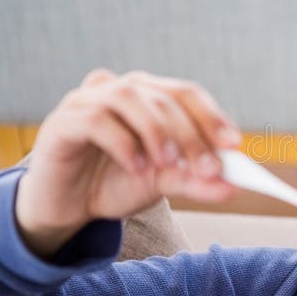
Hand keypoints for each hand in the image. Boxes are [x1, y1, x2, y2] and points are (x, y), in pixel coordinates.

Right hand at [15, 70, 240, 257]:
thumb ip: (196, 181)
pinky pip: (95, 119)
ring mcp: (87, 100)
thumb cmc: (119, 182)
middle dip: (190, 134)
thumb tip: (231, 186)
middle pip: (163, 97)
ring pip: (129, 98)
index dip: (212, 116)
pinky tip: (136, 167)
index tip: (234, 144)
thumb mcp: (164, 183)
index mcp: (149, 95)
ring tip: (168, 164)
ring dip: (156, 131)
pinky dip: (123, 143)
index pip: (186, 93)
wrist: (70, 206)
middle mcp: (120, 89)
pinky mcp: (62, 121)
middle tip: (208, 167)